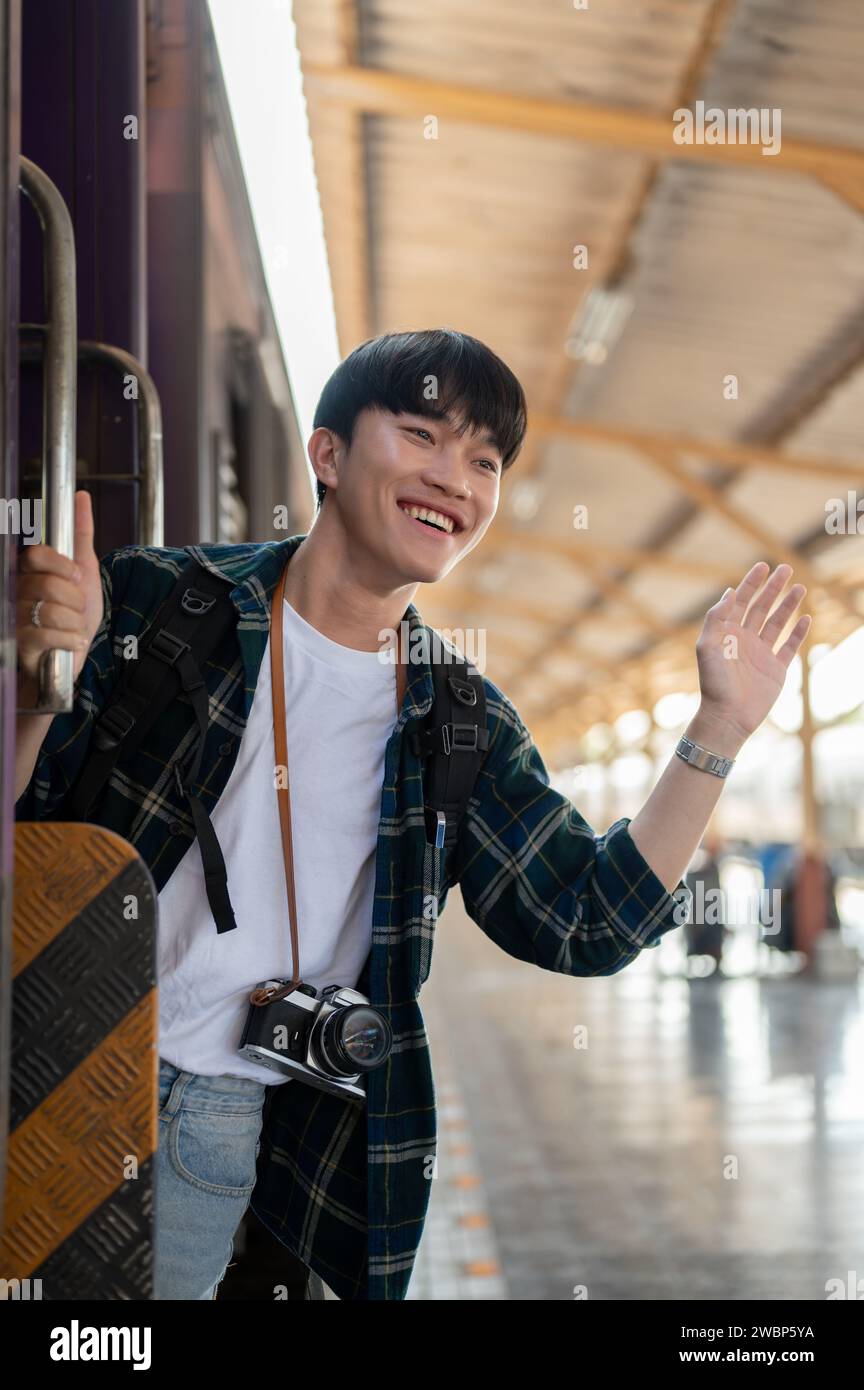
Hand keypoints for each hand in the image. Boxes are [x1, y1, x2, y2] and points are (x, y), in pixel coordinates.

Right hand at [16, 490, 104, 704]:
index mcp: (29, 571)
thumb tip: (81, 497)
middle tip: (76, 610)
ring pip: (54, 611)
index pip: (36, 555)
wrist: (73, 654)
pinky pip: (51, 636)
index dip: (62, 565)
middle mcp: (16, 591)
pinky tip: (70, 643)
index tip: (76, 576)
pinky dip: (70, 641)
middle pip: (51, 584)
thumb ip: (81, 534)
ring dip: (75, 623)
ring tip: (72, 628)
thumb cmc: (74, 613)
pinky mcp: (19, 644)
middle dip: (76, 601)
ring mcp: (15, 618)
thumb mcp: (84, 571)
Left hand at [694, 561, 811, 744]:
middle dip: (773, 588)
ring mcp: (761, 653)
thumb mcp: (707, 646)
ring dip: (788, 605)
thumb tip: (730, 592)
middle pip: (762, 607)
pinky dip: (798, 632)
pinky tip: (806, 617)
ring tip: (800, 587)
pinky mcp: (776, 669)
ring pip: (778, 623)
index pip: (741, 601)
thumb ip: (716, 618)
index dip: (751, 583)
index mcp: (727, 633)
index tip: (763, 566)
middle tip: (786, 569)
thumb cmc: (713, 682)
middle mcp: (744, 640)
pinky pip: (789, 646)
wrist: (727, 716)